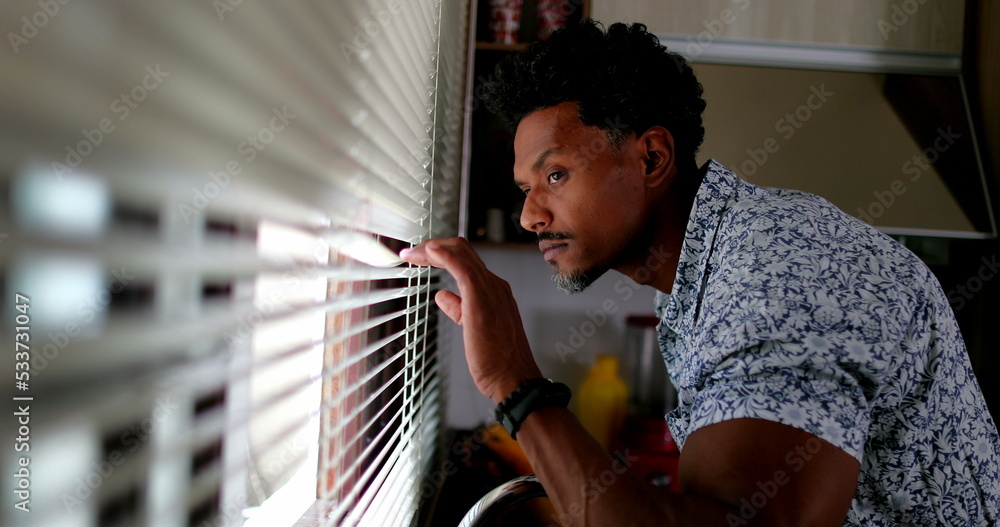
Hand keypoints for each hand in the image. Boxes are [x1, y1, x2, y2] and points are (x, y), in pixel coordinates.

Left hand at [400, 237, 541, 402]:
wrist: (514, 379)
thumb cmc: (497, 362)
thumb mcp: (473, 329)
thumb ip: (459, 310)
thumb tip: (443, 296)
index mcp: (494, 291)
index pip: (466, 260)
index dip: (441, 254)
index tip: (420, 258)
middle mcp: (494, 286)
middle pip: (462, 250)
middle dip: (431, 247)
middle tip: (409, 254)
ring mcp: (490, 290)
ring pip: (461, 253)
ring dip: (431, 249)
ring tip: (410, 255)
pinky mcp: (481, 300)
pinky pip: (462, 269)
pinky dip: (445, 255)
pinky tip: (429, 251)